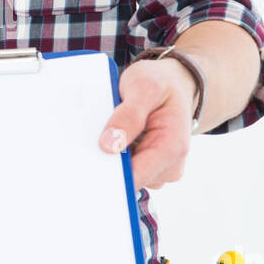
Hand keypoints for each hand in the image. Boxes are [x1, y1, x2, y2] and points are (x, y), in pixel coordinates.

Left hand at [97, 57, 196, 189]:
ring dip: (112, 156)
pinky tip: (117, 135)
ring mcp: (159, 170)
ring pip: (123, 176)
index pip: (135, 178)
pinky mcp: (148, 168)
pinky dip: (116, 154)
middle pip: (127, 180)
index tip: (89, 162)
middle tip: (100, 132)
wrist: (174, 84)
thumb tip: (109, 145)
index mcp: (172, 147)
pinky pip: (124, 170)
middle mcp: (169, 166)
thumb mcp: (145, 87)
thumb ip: (129, 115)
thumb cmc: (162, 84)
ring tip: (114, 128)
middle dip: (109, 160)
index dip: (110, 174)